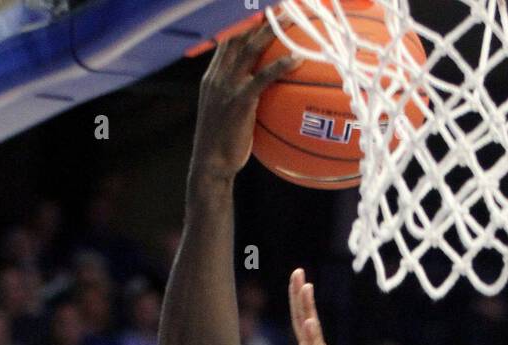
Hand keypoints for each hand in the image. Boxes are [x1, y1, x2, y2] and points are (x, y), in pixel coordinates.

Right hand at [192, 25, 298, 181]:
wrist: (210, 166)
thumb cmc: (221, 148)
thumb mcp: (225, 118)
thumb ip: (237, 101)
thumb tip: (258, 100)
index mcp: (213, 77)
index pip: (227, 40)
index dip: (243, 22)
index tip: (261, 12)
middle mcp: (218, 76)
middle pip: (239, 36)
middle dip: (259, 18)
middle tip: (281, 7)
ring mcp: (227, 87)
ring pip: (250, 49)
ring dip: (272, 31)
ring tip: (292, 19)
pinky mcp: (239, 102)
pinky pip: (262, 78)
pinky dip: (280, 65)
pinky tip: (297, 59)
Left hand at [289, 271, 354, 344]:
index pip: (301, 321)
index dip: (297, 301)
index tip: (297, 280)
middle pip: (306, 317)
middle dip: (301, 294)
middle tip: (298, 271)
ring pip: (311, 329)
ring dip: (309, 307)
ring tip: (306, 286)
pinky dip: (312, 336)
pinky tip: (309, 321)